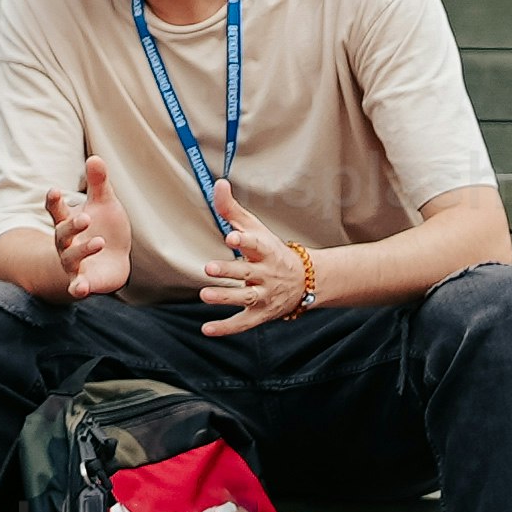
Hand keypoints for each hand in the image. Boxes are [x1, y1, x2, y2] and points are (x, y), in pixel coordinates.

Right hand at [45, 165, 134, 301]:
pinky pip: (76, 286)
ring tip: (99, 243)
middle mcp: (67, 242)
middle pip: (62, 234)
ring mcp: (74, 263)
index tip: (55, 191)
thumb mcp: (104, 203)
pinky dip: (77, 288)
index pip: (57, 210)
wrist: (113, 261)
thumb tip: (95, 158)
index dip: (54, 201)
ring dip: (82, 251)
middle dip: (71, 226)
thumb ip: (98, 183)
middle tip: (85, 218)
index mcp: (70, 221)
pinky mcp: (84, 281)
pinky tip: (80, 289)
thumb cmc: (105, 228)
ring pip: (71, 258)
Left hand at [187, 206, 321, 338]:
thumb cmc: (271, 251)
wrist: (307, 281)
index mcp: (265, 251)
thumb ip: (232, 210)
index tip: (231, 237)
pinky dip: (226, 328)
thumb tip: (218, 183)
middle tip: (209, 268)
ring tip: (204, 295)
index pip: (255, 245)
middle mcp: (266, 274)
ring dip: (225, 298)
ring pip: (245, 298)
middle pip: (247, 273)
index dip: (244, 240)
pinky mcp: (260, 314)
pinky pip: (243, 323)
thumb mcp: (255, 229)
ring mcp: (264, 295)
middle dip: (229, 271)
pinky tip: (207, 329)